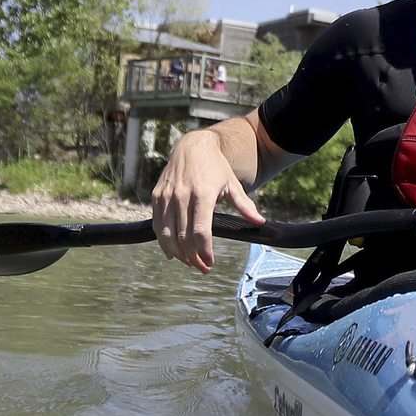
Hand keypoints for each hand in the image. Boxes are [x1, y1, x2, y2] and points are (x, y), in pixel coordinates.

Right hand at [151, 129, 265, 271]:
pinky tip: (171, 252)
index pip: (201, 231)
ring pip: (167, 233)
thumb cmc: (216, 167)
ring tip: (188, 262)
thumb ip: (244, 205)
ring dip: (177, 252)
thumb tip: (259, 222)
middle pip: (183, 236)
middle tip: (202, 268)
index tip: (210, 263)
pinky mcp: (157, 196)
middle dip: (192, 257)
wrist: (192, 147)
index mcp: (202, 194)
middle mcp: (182, 196)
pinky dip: (162, 240)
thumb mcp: (233, 184)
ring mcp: (166, 196)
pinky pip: (157, 224)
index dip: (205, 251)